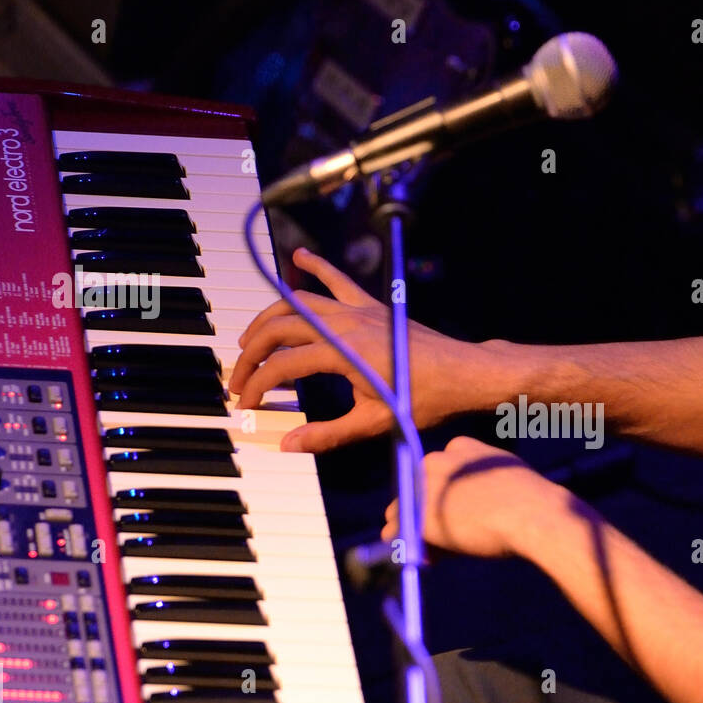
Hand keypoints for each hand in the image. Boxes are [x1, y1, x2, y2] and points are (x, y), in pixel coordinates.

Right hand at [229, 247, 498, 452]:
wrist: (463, 373)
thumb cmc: (424, 399)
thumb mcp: (374, 423)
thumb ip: (327, 434)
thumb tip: (288, 445)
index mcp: (342, 353)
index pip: (282, 366)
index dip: (256, 385)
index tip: (245, 403)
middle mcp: (345, 325)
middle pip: (280, 328)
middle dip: (252, 351)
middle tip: (238, 376)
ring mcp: (358, 311)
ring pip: (299, 302)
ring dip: (269, 317)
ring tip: (249, 337)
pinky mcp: (372, 306)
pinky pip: (338, 280)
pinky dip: (317, 267)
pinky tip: (299, 257)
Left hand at [381, 436, 559, 558]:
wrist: (533, 515)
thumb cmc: (533, 503)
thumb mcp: (508, 482)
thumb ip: (485, 488)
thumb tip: (474, 514)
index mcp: (461, 448)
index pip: (436, 472)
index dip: (442, 497)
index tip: (455, 516)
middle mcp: (436, 461)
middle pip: (415, 489)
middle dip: (426, 514)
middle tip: (443, 541)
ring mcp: (423, 486)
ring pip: (400, 510)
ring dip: (414, 532)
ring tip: (437, 553)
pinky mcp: (417, 512)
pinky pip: (395, 532)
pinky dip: (405, 547)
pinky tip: (428, 558)